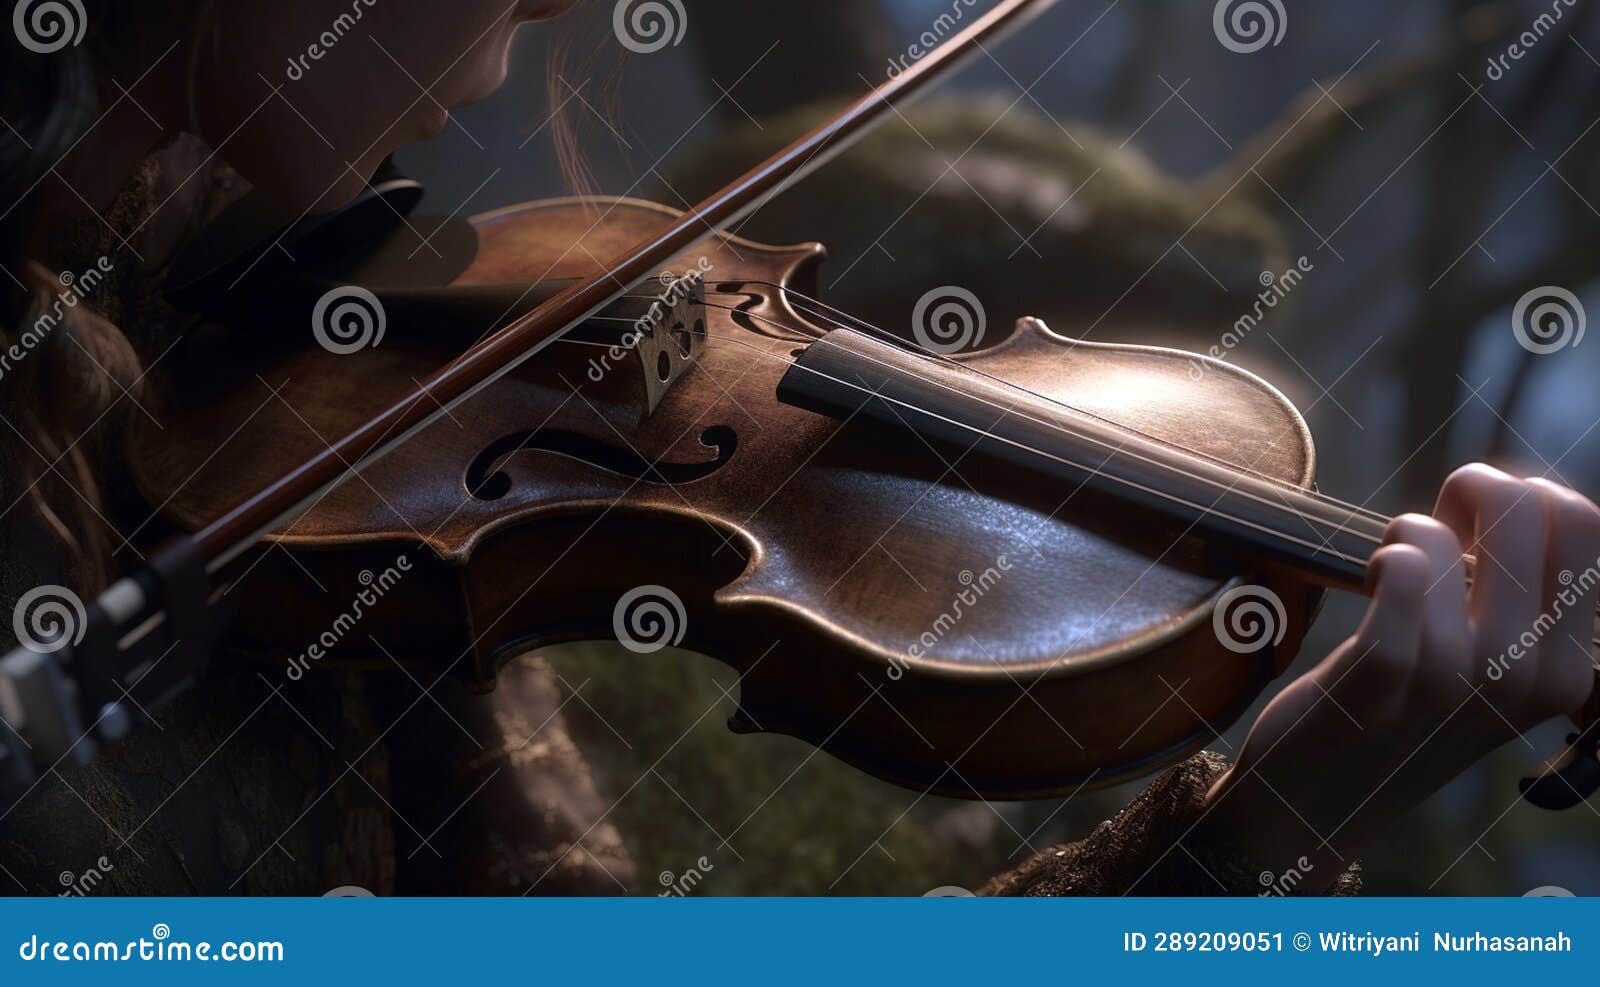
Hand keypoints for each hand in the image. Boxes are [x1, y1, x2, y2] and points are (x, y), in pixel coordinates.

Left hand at [1201, 464, 1599, 890]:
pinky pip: (1398, 571)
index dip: (1524, 499)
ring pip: (1439, 537)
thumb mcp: (1494, 665)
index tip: (1483, 531)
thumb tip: (1523, 494)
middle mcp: (1525, 677)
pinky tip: (1371, 582)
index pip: (1583, 524)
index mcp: (1569, 669)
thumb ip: (1523, 593)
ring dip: (1408, 534)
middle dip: (1473, 492)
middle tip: (1436, 532)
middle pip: (1525, 507)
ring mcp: (1455, 680)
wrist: (1322, 801)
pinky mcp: (1382, 678)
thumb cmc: (1407, 711)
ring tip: (1395, 570)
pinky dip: (1382, 558)